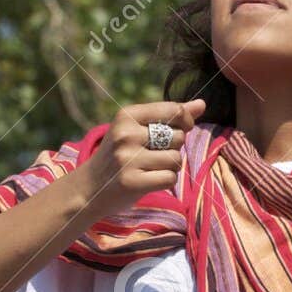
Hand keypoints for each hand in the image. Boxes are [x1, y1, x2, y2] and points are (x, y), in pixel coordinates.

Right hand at [73, 98, 205, 217]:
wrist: (89, 187)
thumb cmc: (120, 154)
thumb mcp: (138, 128)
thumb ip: (170, 115)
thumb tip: (202, 104)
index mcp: (127, 115)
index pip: (174, 110)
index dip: (186, 120)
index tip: (182, 127)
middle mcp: (126, 134)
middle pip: (178, 137)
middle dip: (174, 147)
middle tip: (154, 153)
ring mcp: (128, 159)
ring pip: (176, 159)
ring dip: (171, 166)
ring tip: (151, 167)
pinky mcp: (132, 182)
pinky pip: (170, 178)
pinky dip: (166, 180)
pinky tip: (149, 180)